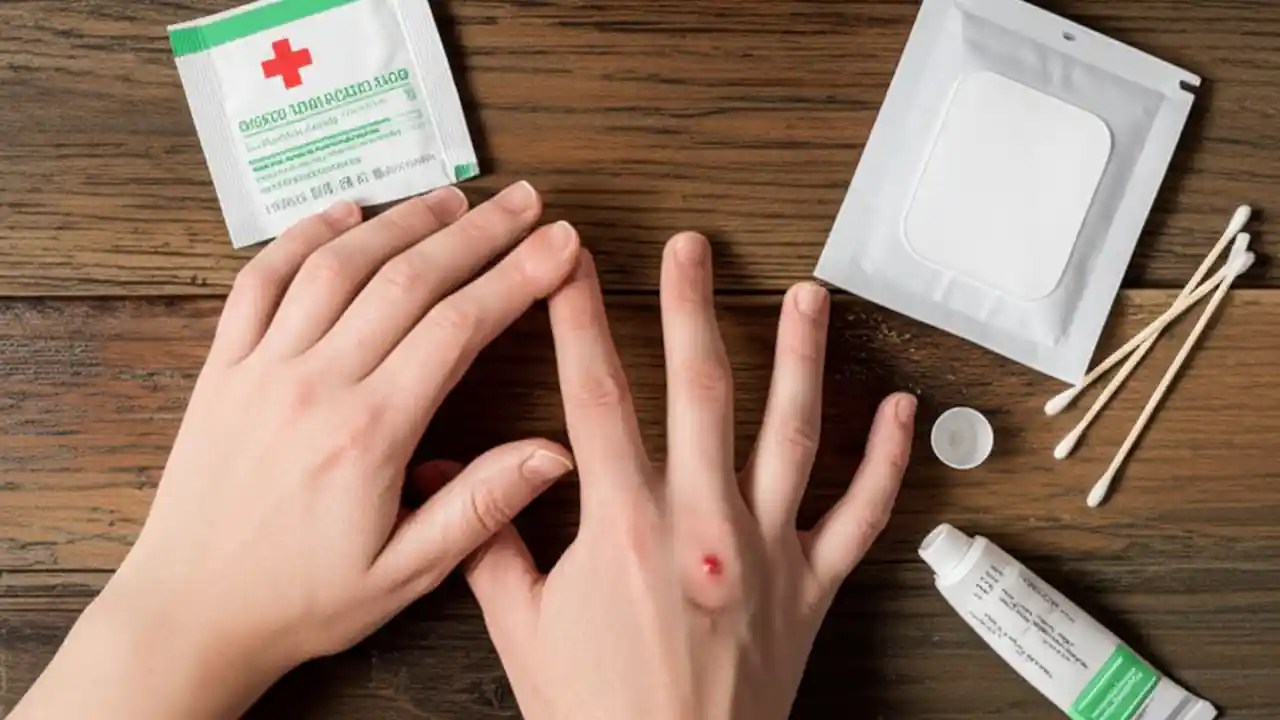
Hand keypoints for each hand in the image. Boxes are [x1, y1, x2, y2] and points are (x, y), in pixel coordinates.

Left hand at [12, 182, 580, 719]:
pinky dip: (302, 236)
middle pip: (407, 279)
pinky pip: (259, 281)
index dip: (516, 276)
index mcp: (368, 433)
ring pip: (338, 265)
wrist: (190, 614)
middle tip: (524, 200)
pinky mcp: (223, 368)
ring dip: (400, 221)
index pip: (457, 327)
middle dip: (477, 233)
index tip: (558, 243)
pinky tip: (344, 214)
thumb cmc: (300, 601)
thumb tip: (556, 454)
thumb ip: (480, 507)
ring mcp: (261, 368)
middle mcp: (313, 384)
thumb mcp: (404, 573)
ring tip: (453, 198)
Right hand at [467, 233, 916, 719]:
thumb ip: (488, 544)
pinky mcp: (812, 589)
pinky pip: (862, 515)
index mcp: (623, 529)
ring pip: (791, 435)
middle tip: (690, 249)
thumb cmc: (593, 716)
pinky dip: (886, 461)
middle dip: (689, 309)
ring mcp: (765, 553)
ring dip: (800, 358)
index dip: (578, 321)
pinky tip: (899, 408)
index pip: (595, 397)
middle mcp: (700, 526)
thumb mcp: (521, 631)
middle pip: (698, 392)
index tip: (571, 266)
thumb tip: (445, 478)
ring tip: (806, 298)